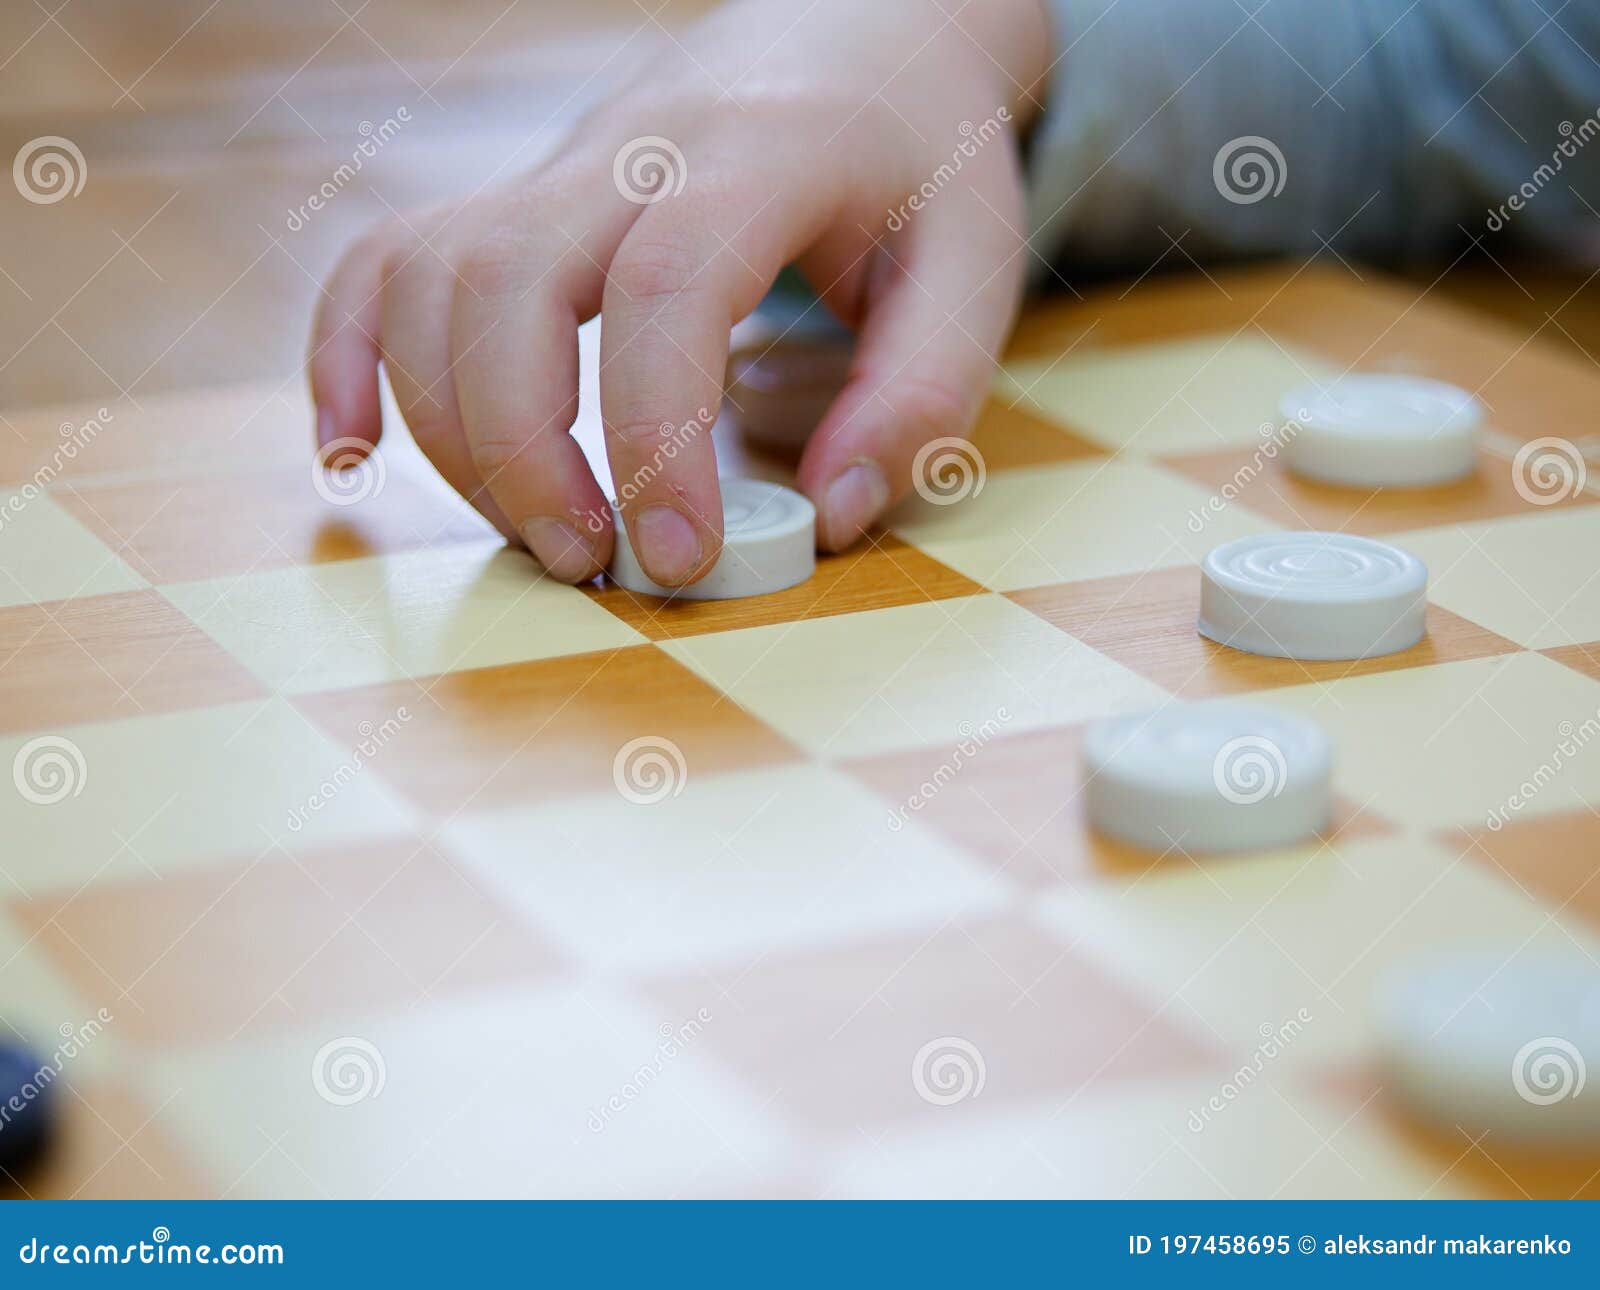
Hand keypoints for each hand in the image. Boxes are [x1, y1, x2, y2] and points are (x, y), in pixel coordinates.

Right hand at [308, 0, 1048, 584]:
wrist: (856, 39)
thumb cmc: (914, 168)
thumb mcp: (973, 270)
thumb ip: (919, 396)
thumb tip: (830, 515)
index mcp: (762, 156)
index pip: (667, 286)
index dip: (653, 436)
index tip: (677, 553)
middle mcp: (635, 147)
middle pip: (505, 279)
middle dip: (521, 449)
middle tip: (588, 560)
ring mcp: (557, 167)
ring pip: (432, 276)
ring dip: (450, 428)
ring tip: (539, 530)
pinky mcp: (516, 198)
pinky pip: (385, 258)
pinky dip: (348, 355)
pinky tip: (355, 449)